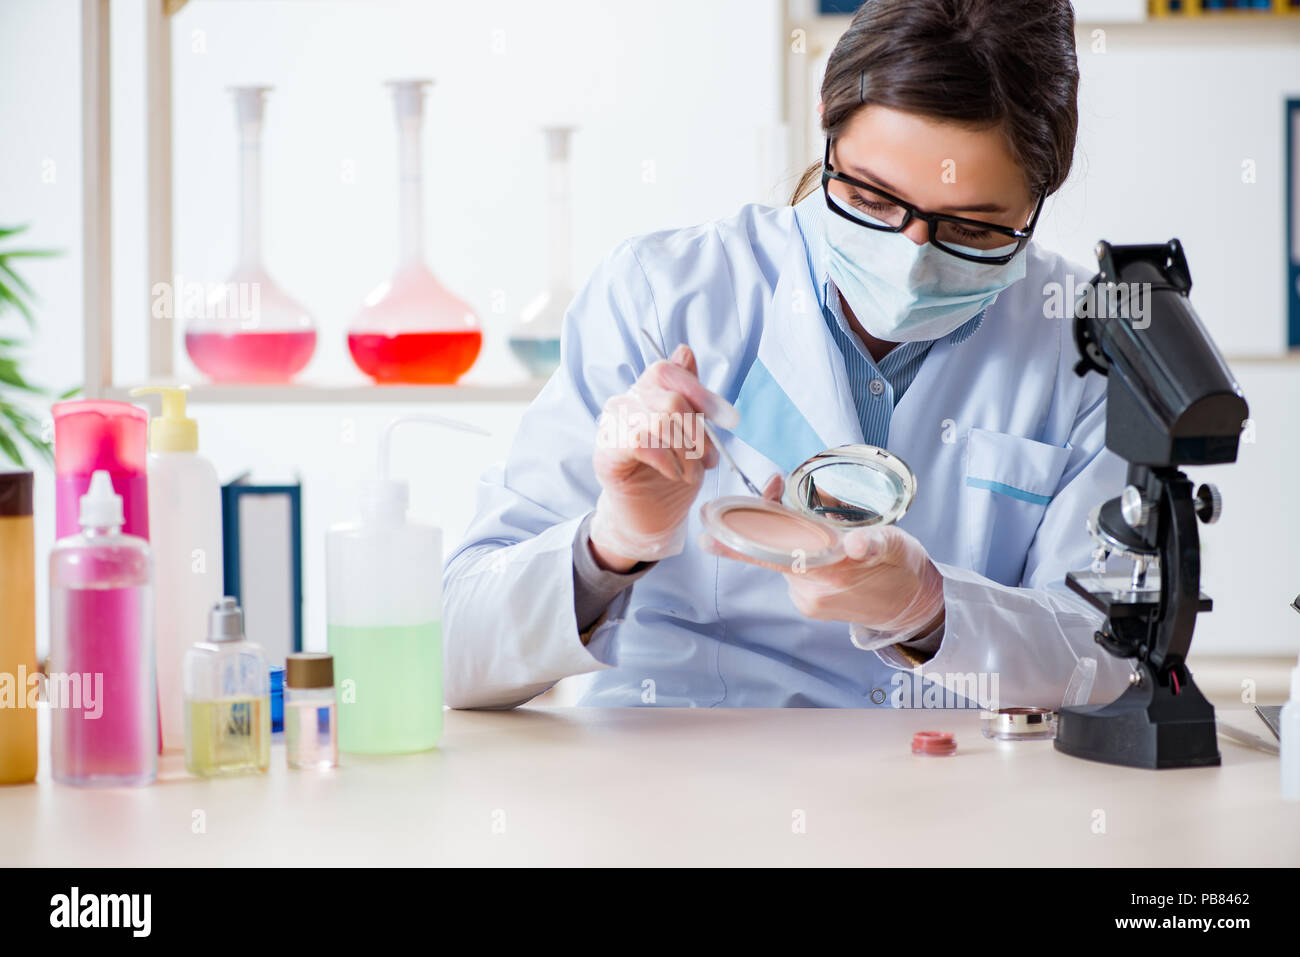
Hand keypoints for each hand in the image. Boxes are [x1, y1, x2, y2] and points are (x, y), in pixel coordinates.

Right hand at [588, 343, 733, 568]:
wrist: (648, 519)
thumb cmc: (669, 477)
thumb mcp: (690, 434)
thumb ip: (689, 397)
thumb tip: (684, 351)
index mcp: (644, 395)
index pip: (667, 371)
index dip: (698, 390)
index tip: (724, 418)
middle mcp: (624, 404)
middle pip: (670, 398)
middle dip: (700, 433)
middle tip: (709, 460)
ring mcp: (611, 427)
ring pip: (660, 420)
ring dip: (686, 452)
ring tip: (692, 473)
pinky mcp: (606, 453)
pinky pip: (642, 442)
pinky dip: (667, 460)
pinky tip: (673, 474)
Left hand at [700, 476, 944, 638]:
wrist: (916, 606)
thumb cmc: (905, 569)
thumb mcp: (897, 546)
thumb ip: (874, 542)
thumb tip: (858, 544)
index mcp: (829, 575)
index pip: (772, 557)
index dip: (738, 545)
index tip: (708, 536)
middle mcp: (811, 592)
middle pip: (775, 550)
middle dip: (770, 521)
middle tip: (773, 488)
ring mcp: (809, 601)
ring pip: (784, 558)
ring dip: (790, 537)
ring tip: (820, 523)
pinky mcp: (810, 604)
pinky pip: (794, 569)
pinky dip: (800, 552)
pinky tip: (820, 545)